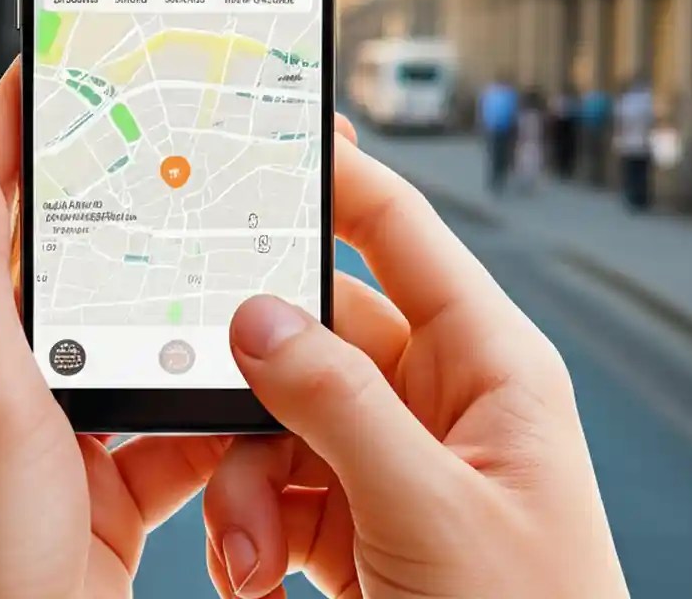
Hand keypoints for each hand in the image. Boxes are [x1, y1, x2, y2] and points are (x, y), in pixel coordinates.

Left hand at [0, 60, 226, 598]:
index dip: (14, 124)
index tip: (64, 62)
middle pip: (65, 267)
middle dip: (124, 220)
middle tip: (182, 162)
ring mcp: (47, 431)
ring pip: (128, 343)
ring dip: (177, 332)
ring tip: (226, 296)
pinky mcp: (98, 479)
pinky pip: (164, 422)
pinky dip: (204, 419)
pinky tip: (235, 412)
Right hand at [203, 136, 628, 597]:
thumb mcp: (431, 511)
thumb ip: (340, 408)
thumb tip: (257, 318)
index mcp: (488, 367)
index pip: (406, 239)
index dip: (343, 180)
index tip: (273, 138)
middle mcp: (438, 401)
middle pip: (316, 339)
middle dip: (257, 390)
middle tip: (203, 399)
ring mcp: (392, 460)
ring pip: (281, 422)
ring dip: (245, 485)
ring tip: (247, 556)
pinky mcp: (357, 517)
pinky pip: (278, 489)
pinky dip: (251, 528)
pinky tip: (255, 576)